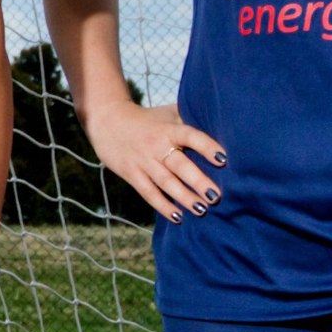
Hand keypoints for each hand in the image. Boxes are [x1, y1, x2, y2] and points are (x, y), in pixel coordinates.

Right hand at [83, 97, 224, 218]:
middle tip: (216, 196)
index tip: (223, 159)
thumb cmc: (147, 119)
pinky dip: (162, 205)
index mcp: (169, 129)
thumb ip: (189, 118)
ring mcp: (143, 161)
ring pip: (166, 182)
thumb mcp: (167, 114)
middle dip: (198, 181)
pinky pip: (148, 192)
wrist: (108, 121)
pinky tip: (177, 217)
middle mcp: (156, 145)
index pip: (190, 136)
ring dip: (184, 197)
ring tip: (202, 210)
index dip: (206, 147)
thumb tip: (220, 124)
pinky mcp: (131, 174)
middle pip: (179, 165)